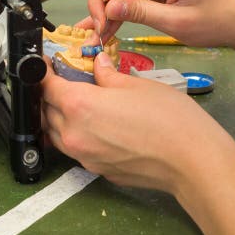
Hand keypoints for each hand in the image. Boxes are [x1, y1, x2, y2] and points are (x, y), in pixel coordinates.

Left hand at [42, 51, 234, 192]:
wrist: (190, 160)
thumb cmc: (168, 118)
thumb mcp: (135, 84)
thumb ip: (107, 74)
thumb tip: (97, 64)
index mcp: (79, 105)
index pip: (47, 86)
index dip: (44, 72)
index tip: (47, 64)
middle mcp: (74, 134)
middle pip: (46, 111)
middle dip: (50, 93)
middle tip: (64, 79)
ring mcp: (84, 156)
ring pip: (57, 134)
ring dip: (59, 116)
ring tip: (77, 102)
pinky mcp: (97, 170)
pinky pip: (76, 149)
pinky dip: (77, 135)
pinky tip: (97, 125)